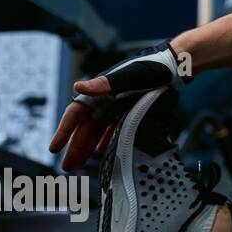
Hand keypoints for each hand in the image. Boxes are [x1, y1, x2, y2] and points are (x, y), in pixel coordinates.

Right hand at [48, 41, 186, 171]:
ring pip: (100, 129)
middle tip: (67, 167)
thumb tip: (77, 86)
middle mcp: (107, 98)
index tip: (54, 149)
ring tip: (80, 164)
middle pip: (87, 126)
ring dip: (89, 146)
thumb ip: (104, 83)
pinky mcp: (135, 108)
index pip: (76, 114)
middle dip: (75, 146)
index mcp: (101, 91)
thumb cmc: (153, 67)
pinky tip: (103, 152)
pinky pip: (117, 127)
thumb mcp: (128, 75)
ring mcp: (120, 104)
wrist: (178, 64)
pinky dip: (109, 140)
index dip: (64, 131)